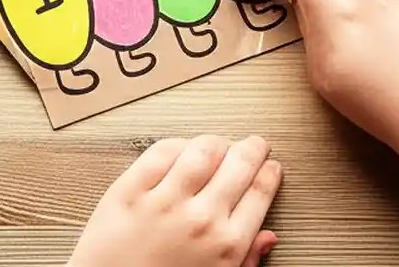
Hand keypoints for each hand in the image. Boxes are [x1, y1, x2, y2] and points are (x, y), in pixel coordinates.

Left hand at [68, 135, 281, 266]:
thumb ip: (245, 260)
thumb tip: (268, 237)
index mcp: (226, 245)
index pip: (259, 192)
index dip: (269, 172)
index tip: (269, 166)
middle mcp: (200, 220)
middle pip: (238, 164)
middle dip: (253, 149)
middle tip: (254, 145)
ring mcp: (164, 202)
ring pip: (203, 150)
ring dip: (218, 142)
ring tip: (219, 145)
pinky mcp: (129, 192)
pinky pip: (160, 153)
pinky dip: (177, 144)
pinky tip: (182, 148)